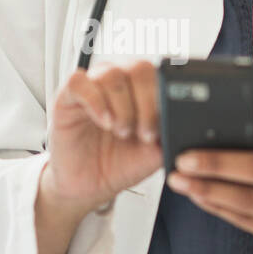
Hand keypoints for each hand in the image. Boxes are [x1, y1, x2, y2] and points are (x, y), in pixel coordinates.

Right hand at [43, 60, 163, 211]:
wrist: (90, 186)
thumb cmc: (120, 164)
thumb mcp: (154, 151)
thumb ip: (169, 131)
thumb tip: (185, 117)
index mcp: (142, 91)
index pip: (159, 73)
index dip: (165, 94)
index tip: (165, 123)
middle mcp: (119, 83)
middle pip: (138, 67)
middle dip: (146, 101)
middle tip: (145, 132)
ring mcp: (92, 87)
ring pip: (112, 74)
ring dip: (123, 106)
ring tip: (122, 131)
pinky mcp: (67, 97)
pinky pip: (79, 82)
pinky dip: (95, 102)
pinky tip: (105, 122)